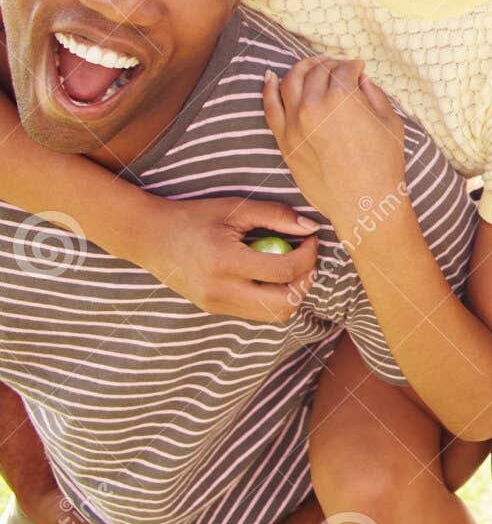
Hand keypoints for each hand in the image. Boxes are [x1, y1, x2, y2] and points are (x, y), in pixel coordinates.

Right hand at [136, 196, 319, 323]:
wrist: (148, 237)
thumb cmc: (194, 217)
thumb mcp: (235, 208)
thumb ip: (276, 215)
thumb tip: (311, 227)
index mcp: (226, 262)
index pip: (284, 271)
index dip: (309, 256)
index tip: (312, 238)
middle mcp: (221, 291)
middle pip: (284, 304)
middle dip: (305, 281)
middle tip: (306, 258)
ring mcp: (216, 304)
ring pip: (273, 315)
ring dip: (291, 292)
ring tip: (289, 266)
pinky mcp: (214, 309)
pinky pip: (257, 312)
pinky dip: (272, 297)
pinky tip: (268, 275)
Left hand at [262, 57, 407, 230]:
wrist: (365, 203)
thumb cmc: (384, 165)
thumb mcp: (390, 122)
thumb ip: (374, 94)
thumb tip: (360, 80)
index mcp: (343, 97)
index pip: (343, 69)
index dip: (353, 65)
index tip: (358, 68)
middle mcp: (314, 106)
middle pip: (316, 72)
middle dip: (328, 64)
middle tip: (336, 66)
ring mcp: (294, 123)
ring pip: (290, 82)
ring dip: (301, 68)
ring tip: (310, 66)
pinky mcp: (284, 140)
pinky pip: (270, 107)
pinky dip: (269, 88)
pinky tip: (271, 76)